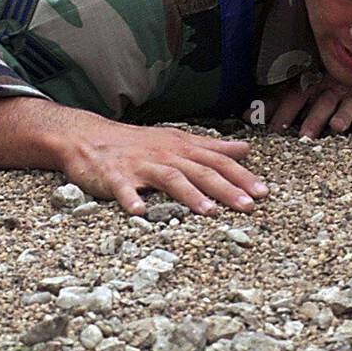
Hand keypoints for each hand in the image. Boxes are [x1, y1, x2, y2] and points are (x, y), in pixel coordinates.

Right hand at [59, 119, 267, 215]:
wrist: (88, 137)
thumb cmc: (137, 144)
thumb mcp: (176, 140)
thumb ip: (211, 147)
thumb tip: (245, 149)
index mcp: (181, 148)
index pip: (217, 161)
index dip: (241, 175)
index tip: (263, 193)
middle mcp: (165, 155)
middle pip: (200, 170)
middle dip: (226, 188)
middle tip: (248, 205)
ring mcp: (140, 165)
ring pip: (169, 178)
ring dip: (189, 194)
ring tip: (208, 212)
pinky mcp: (114, 176)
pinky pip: (123, 188)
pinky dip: (131, 198)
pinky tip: (140, 212)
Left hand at [250, 76, 351, 140]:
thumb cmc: (326, 95)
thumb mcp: (301, 95)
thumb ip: (274, 104)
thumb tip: (244, 115)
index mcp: (313, 85)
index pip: (297, 96)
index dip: (286, 111)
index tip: (275, 129)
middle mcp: (332, 89)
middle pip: (321, 102)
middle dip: (313, 119)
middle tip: (304, 137)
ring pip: (346, 106)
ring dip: (340, 116)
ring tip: (336, 127)